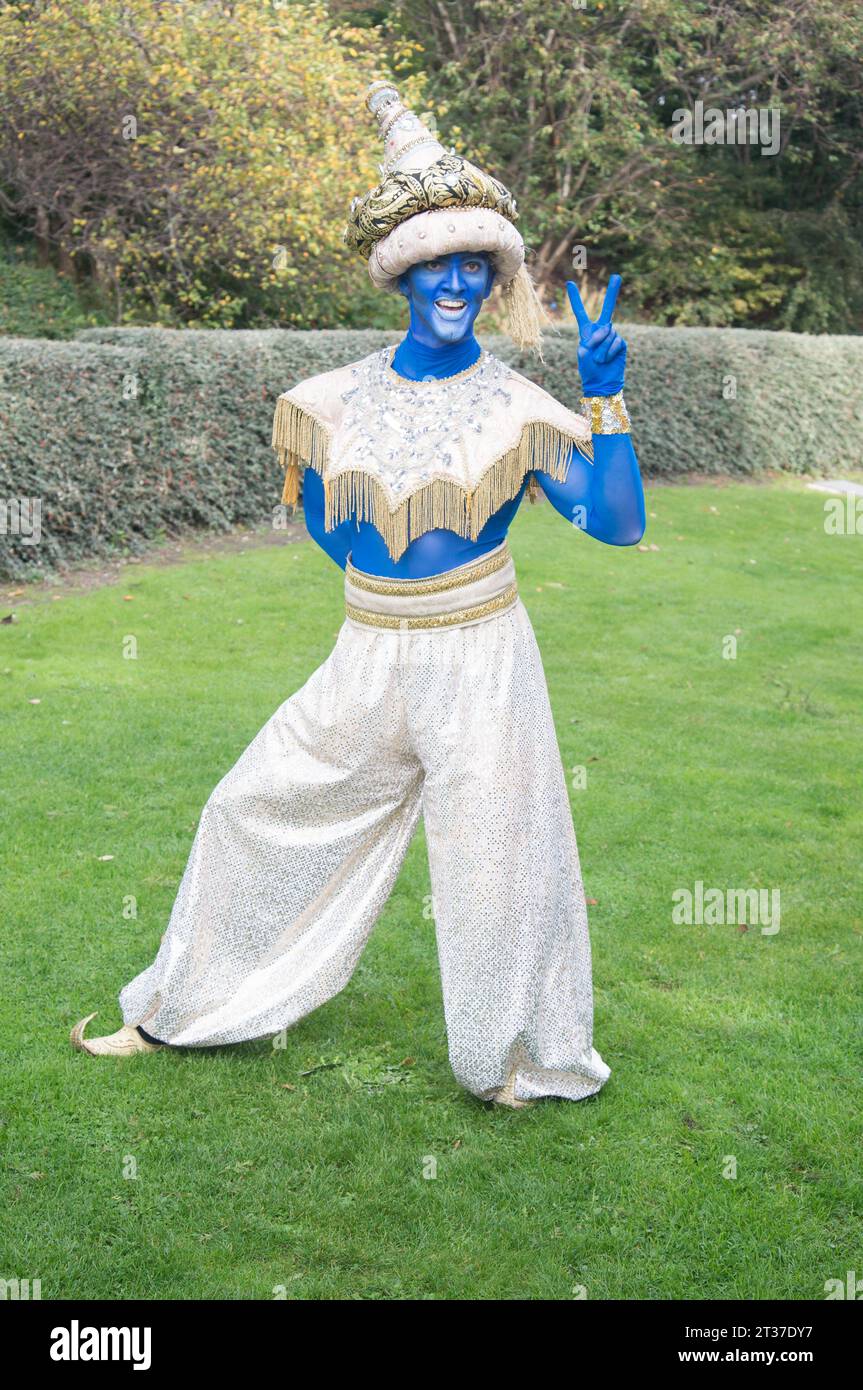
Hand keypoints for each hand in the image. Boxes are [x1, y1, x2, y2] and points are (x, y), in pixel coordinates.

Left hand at [565, 274, 626, 395]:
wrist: (602, 383)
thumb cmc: (589, 370)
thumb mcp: (584, 354)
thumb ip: (592, 339)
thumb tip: (609, 328)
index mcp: (587, 331)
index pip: (580, 312)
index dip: (574, 298)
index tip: (569, 283)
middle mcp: (601, 330)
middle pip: (608, 308)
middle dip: (613, 292)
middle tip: (617, 276)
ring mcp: (613, 336)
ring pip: (608, 333)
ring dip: (601, 348)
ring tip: (598, 360)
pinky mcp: (621, 343)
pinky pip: (615, 342)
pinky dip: (609, 352)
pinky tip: (606, 360)